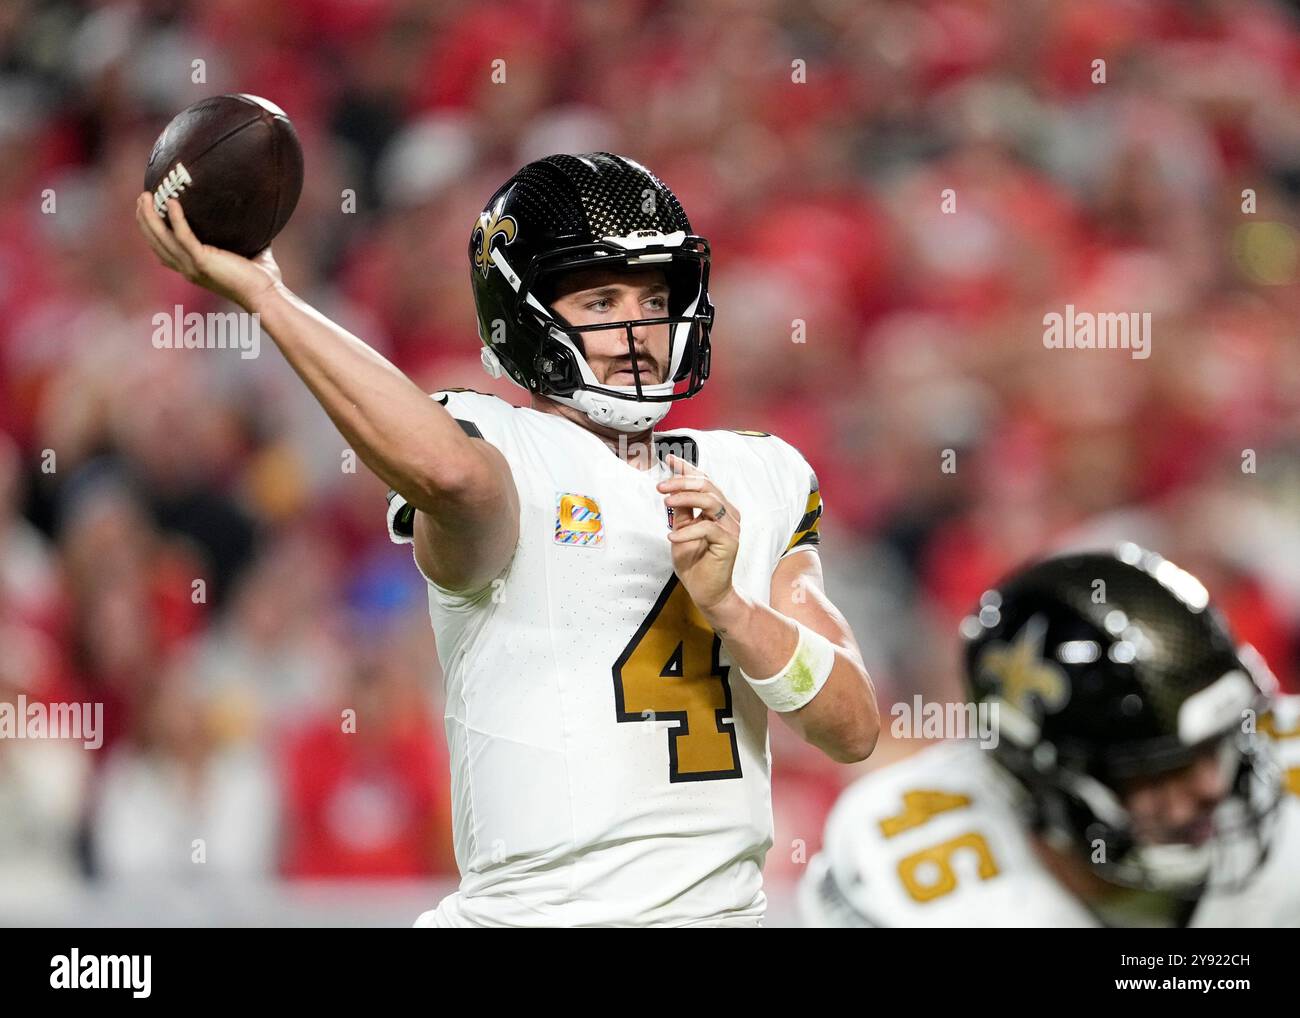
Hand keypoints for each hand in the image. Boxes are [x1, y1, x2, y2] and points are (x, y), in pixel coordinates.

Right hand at [134, 192, 281, 309]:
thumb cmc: (261, 279)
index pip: (164, 250)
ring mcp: (192, 267)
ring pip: (162, 238)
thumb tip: (255, 218)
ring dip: (150, 216)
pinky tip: (173, 202)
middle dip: (145, 219)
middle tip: (142, 198)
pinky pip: (183, 236)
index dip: (152, 232)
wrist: (266, 295)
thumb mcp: (246, 254)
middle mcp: (188, 269)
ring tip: (147, 196)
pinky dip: (176, 218)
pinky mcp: (202, 262)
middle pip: (156, 242)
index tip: (147, 212)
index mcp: (193, 269)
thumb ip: (242, 239)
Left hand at [659, 453, 741, 613]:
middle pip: (707, 486)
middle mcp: (729, 514)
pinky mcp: (730, 542)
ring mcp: (732, 527)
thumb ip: (682, 511)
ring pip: (710, 501)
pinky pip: (707, 528)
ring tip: (666, 503)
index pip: (705, 481)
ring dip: (685, 498)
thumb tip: (672, 488)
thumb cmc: (695, 563)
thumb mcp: (682, 530)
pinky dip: (687, 531)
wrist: (707, 592)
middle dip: (681, 482)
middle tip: (660, 487)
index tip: (669, 459)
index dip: (687, 469)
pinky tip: (672, 536)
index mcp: (719, 508)